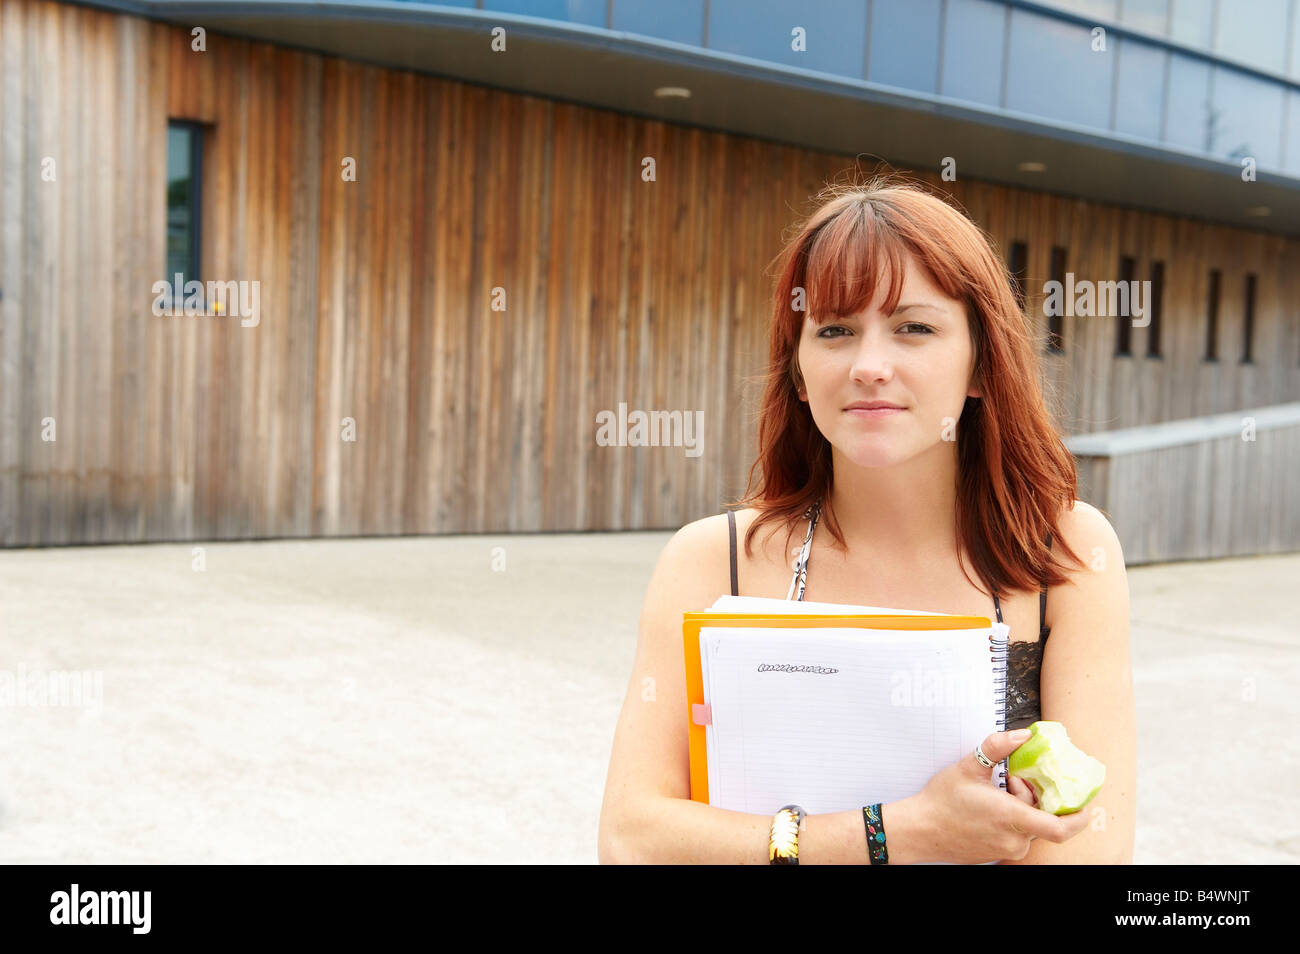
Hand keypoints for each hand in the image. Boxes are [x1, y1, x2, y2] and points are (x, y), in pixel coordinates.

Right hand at [909, 729, 1092, 863]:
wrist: (920, 830)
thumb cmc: (942, 800)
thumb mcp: (968, 766)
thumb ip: (997, 747)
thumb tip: (1023, 735)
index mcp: (1011, 818)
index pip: (1060, 828)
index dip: (1079, 819)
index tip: (1089, 806)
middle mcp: (1013, 839)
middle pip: (1041, 818)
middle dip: (1033, 796)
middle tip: (1011, 778)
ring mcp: (1006, 850)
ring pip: (1029, 827)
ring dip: (1021, 807)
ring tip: (996, 791)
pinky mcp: (997, 855)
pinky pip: (1016, 836)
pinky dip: (1012, 819)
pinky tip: (991, 807)